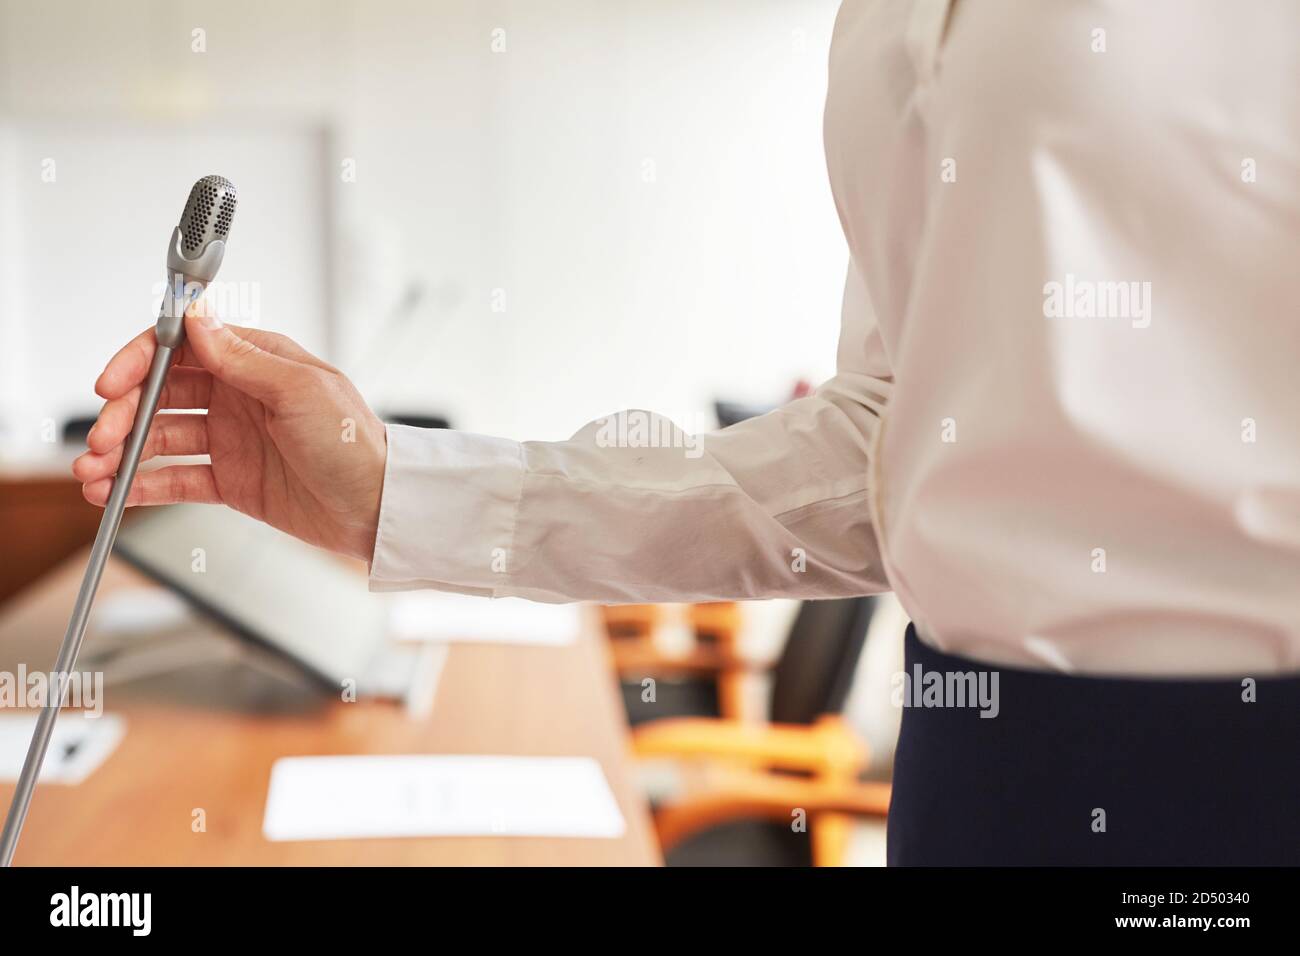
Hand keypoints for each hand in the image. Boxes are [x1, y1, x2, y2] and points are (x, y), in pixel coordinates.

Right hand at [74, 311, 387, 562]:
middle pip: (161, 395)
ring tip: (94, 475)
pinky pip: (177, 478)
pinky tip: (115, 494)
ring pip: (161, 438)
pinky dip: (143, 485)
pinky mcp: (232, 481)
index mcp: (257, 362)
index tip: (111, 384)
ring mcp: (233, 439)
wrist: (377, 507)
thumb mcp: (300, 391)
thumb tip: (198, 317)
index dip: (140, 362)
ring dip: (123, 454)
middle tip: (101, 443)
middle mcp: (240, 396)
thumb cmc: (354, 444)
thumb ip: (243, 358)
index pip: (182, 349)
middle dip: (124, 416)